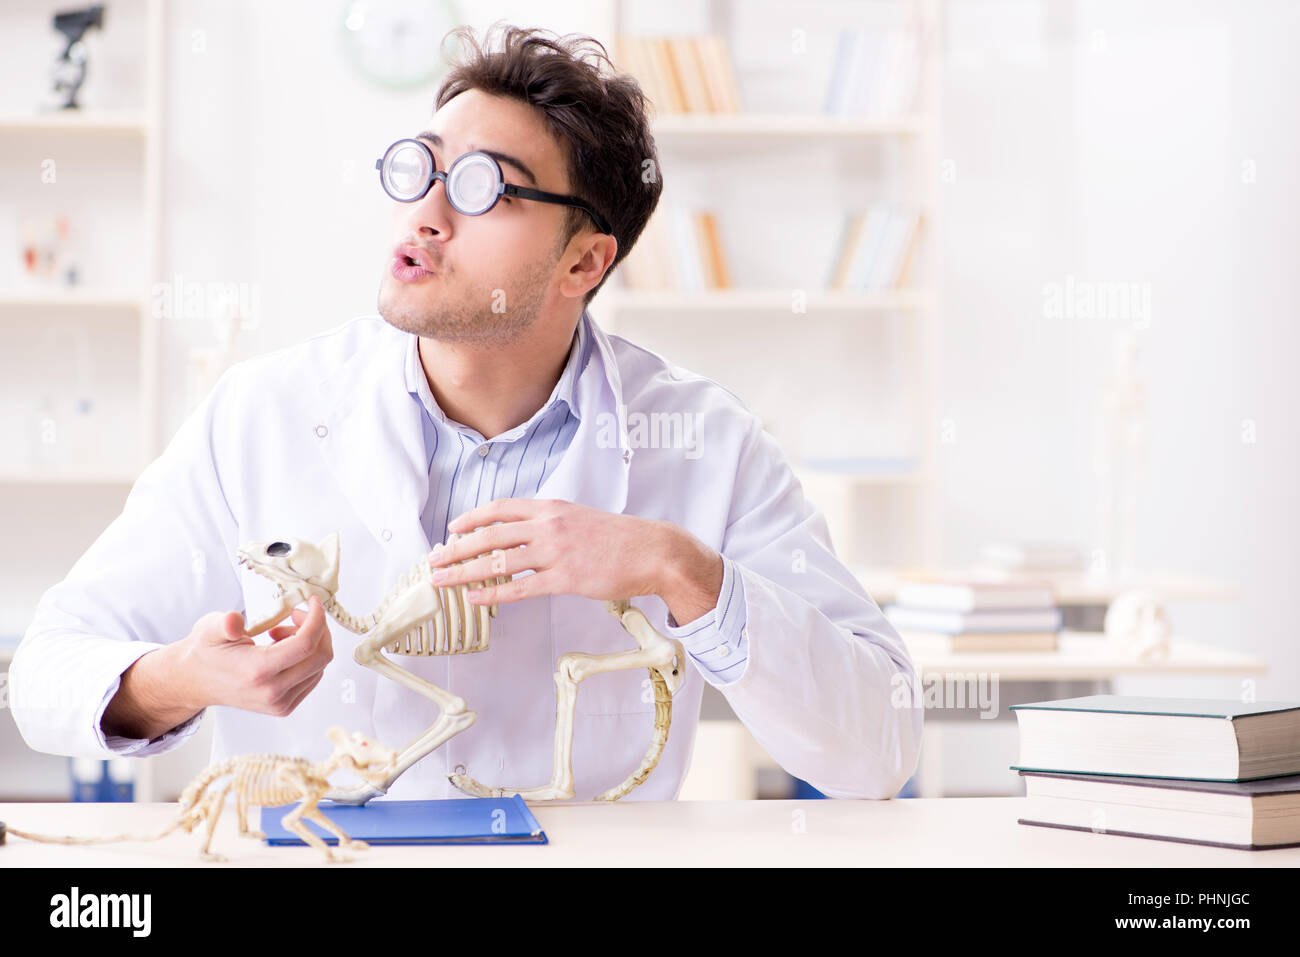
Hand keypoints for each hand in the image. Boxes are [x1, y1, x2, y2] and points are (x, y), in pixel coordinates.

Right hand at [178, 596, 333, 716]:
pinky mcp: (284, 707)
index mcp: (256, 671)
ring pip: (320, 666)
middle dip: (316, 628)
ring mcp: (279, 704)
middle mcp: (272, 693)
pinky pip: (313, 676)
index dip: (316, 619)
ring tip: (279, 634)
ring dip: (310, 643)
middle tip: (294, 613)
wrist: (194, 682)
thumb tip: (234, 621)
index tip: (312, 601)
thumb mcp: (210, 629)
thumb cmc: (205, 652)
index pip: (305, 645)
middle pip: (321, 656)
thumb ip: (224, 624)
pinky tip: (283, 649)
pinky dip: (306, 657)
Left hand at [427, 498, 668, 605]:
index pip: (500, 508)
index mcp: (551, 507)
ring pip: (497, 562)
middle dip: (456, 548)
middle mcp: (548, 526)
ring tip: (442, 581)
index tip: (452, 528)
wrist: (652, 550)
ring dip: (464, 572)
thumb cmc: (620, 538)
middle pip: (490, 536)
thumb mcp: (579, 517)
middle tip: (433, 559)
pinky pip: (520, 588)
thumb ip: (551, 523)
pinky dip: (493, 594)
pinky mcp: (565, 579)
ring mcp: (556, 552)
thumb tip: (524, 534)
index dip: (471, 518)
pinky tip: (475, 599)